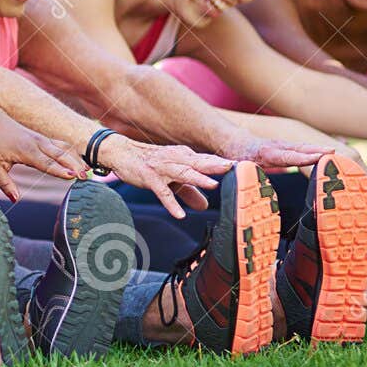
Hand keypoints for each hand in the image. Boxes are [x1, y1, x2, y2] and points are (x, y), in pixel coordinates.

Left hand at [0, 115, 87, 199]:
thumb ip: (4, 184)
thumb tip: (15, 199)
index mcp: (26, 151)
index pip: (46, 163)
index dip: (60, 170)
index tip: (73, 176)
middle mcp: (38, 144)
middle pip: (60, 155)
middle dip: (74, 165)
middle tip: (86, 177)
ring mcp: (43, 140)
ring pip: (65, 149)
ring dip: (77, 160)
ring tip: (88, 172)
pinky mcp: (45, 139)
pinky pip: (63, 146)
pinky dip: (74, 154)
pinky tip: (82, 163)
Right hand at [98, 137, 225, 217]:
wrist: (121, 152)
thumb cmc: (149, 163)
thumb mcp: (172, 178)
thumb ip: (189, 191)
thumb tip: (205, 206)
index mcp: (184, 156)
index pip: (207, 160)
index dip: (224, 164)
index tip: (244, 168)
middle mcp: (175, 159)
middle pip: (199, 163)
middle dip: (216, 166)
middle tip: (234, 169)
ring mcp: (162, 168)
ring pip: (182, 173)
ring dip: (198, 179)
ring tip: (212, 185)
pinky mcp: (149, 178)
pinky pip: (162, 192)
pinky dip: (170, 203)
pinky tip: (179, 214)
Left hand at [227, 136, 332, 170]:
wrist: (234, 140)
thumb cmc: (234, 155)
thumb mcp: (230, 163)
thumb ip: (234, 167)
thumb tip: (232, 169)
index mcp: (265, 153)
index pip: (286, 156)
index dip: (302, 158)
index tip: (318, 157)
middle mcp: (277, 147)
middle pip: (300, 149)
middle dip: (317, 151)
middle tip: (335, 152)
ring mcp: (283, 146)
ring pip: (304, 147)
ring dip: (320, 149)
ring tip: (339, 152)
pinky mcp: (287, 147)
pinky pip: (304, 148)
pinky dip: (318, 150)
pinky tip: (332, 152)